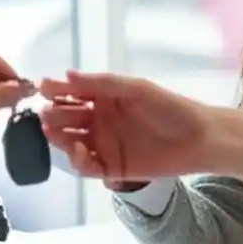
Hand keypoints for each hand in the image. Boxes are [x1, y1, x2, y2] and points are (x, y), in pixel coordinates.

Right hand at [38, 70, 242, 180]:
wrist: (200, 139)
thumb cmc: (171, 108)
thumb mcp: (137, 89)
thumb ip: (103, 83)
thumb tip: (67, 74)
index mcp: (103, 98)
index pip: (70, 94)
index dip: (55, 91)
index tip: (43, 88)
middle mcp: (99, 121)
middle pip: (66, 119)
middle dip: (52, 117)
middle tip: (45, 117)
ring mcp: (104, 145)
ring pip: (71, 144)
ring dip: (59, 139)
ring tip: (56, 135)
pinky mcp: (112, 168)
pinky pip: (88, 167)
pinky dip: (79, 162)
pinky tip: (80, 152)